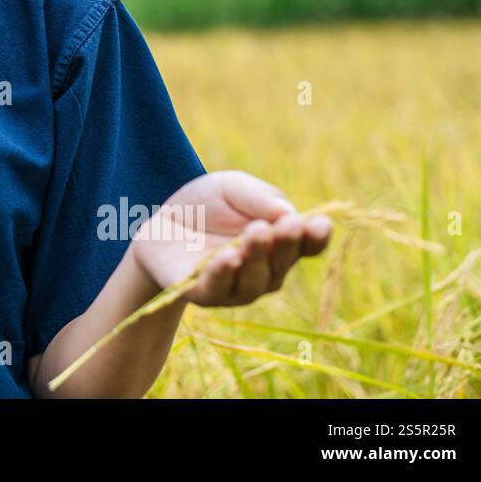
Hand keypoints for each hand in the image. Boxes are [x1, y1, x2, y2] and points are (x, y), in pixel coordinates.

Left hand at [128, 170, 331, 306]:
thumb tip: (290, 214)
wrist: (161, 220)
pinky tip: (229, 257)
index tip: (319, 222)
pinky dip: (224, 273)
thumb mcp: (233, 188)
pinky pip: (217, 288)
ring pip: (254, 280)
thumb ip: (261, 197)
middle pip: (284, 263)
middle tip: (287, 225)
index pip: (308, 246)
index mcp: (280, 244)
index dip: (317, 237)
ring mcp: (236, 287)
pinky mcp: (202, 293)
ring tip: (256, 232)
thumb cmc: (206, 205)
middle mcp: (265, 272)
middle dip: (287, 243)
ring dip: (257, 256)